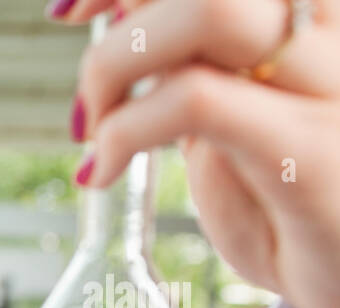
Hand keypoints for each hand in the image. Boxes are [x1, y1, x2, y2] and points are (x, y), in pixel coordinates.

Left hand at [48, 0, 339, 307]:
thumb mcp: (240, 122)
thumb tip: (119, 20)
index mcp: (316, 22)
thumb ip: (199, 67)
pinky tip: (100, 173)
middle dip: (119, 3)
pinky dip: (123, 129)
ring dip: (118, 61)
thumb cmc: (293, 211)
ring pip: (214, 9)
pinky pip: (198, 100)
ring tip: (93, 130)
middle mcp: (335, 36)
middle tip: (86, 97)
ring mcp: (332, 87)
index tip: (69, 10)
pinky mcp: (312, 151)